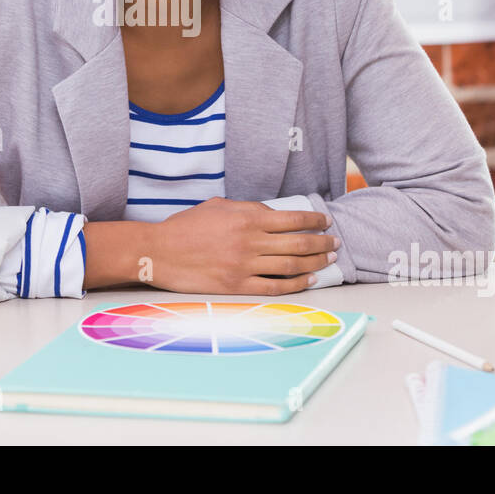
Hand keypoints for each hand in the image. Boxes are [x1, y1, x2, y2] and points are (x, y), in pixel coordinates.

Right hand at [141, 197, 338, 295]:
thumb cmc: (185, 227)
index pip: (293, 219)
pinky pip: (275, 287)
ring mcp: (245, 265)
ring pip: (292, 265)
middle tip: (335, 244)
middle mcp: (250, 240)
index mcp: (247, 217)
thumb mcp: (218, 206)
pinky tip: (309, 280)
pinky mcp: (237, 286)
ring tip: (328, 261)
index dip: (314, 222)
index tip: (325, 223)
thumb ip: (247, 209)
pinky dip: (296, 284)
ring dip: (315, 263)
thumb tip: (272, 216)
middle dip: (322, 243)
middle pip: (298, 243)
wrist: (159, 252)